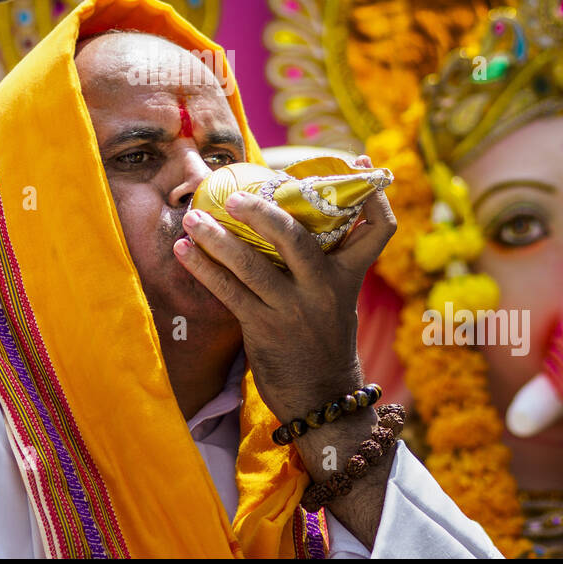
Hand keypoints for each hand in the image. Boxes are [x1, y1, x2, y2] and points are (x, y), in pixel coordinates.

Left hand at [173, 158, 396, 423]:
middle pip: (296, 237)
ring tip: (191, 217)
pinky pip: (227, 291)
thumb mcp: (335, 297)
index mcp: (348, 274)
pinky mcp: (264, 329)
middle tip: (234, 197)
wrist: (322, 398)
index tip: (361, 165)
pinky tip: (184, 250)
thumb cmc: (321, 335)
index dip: (375, 195)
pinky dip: (202, 267)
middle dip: (262, 212)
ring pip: (250, 264)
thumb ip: (320, 259)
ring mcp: (293, 309)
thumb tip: (286, 213)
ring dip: (215, 238)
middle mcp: (324, 288)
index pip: (379, 229)